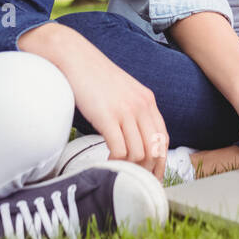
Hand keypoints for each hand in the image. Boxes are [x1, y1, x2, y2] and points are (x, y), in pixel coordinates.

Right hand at [18, 23, 167, 179]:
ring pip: (139, 154)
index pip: (163, 139)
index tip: (153, 176)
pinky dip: (116, 162)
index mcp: (147, 100)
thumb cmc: (94, 77)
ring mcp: (125, 111)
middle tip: (135, 181)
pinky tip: (107, 162)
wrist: (74, 57)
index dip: (160, 162)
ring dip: (130, 168)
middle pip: (154, 150)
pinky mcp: (107, 116)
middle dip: (147, 171)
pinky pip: (120, 150)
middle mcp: (141, 106)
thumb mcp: (122, 91)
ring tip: (118, 171)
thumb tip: (134, 137)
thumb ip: (132, 110)